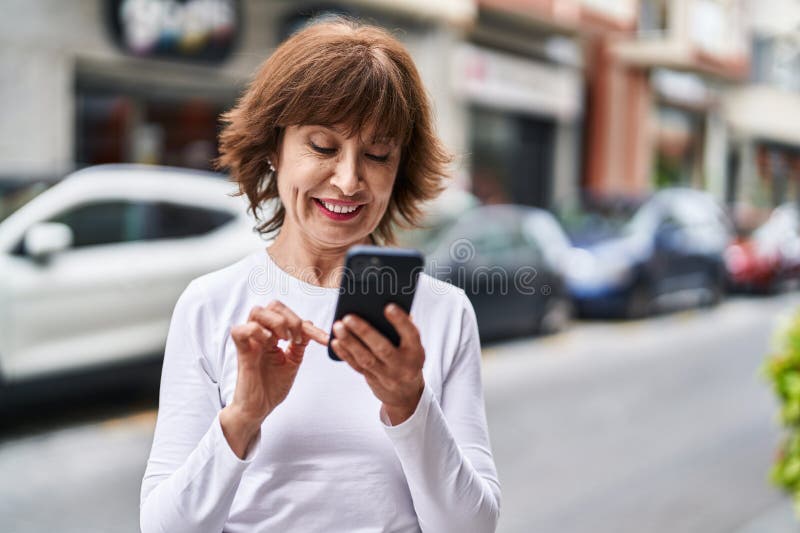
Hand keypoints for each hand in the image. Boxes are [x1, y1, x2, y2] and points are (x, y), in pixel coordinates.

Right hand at [223, 301, 328, 455]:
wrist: (259, 408)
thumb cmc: (271, 386)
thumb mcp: (292, 361)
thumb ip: (300, 343)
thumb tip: (310, 324)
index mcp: (272, 334)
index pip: (289, 315)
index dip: (309, 325)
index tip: (324, 338)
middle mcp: (260, 334)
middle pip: (272, 305)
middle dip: (291, 318)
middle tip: (298, 338)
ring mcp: (251, 341)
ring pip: (257, 311)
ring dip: (277, 322)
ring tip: (285, 339)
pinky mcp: (242, 352)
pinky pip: (241, 330)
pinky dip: (258, 331)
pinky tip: (270, 342)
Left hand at [330, 304, 424, 424]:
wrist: (406, 392)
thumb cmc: (408, 359)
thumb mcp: (413, 346)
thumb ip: (403, 329)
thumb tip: (383, 307)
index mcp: (416, 352)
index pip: (411, 335)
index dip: (401, 321)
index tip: (388, 307)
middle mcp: (402, 365)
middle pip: (383, 349)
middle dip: (365, 332)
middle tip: (348, 317)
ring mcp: (387, 375)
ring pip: (366, 359)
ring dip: (350, 342)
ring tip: (338, 326)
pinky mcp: (372, 379)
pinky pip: (356, 366)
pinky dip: (345, 354)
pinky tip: (335, 341)